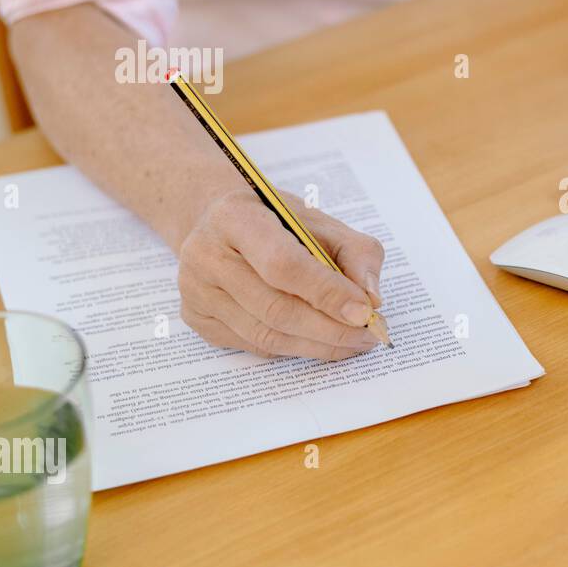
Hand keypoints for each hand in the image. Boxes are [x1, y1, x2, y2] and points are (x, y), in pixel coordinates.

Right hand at [177, 188, 385, 359]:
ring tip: (353, 342)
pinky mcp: (196, 318)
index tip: (365, 313)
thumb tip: (372, 300)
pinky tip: (320, 340)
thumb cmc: (277, 222)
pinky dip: (295, 348)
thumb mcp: (320, 221)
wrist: (220, 223)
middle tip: (368, 336)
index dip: (327, 293)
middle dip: (331, 330)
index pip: (283, 265)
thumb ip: (355, 253)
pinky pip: (255, 346)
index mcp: (235, 218)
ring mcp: (196, 291)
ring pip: (266, 335)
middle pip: (275, 309)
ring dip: (318, 346)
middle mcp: (206, 255)